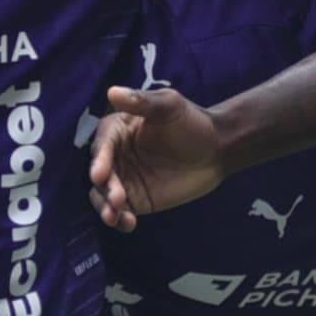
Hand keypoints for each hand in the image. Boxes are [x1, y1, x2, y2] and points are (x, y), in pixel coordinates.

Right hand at [90, 85, 224, 230]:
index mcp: (118, 130)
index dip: (99, 160)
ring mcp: (123, 179)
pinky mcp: (135, 200)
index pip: (102, 146)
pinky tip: (128, 224)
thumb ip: (142, 102)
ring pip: (103, 195)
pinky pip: (120, 212)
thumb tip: (113, 91)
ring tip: (117, 217)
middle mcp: (115, 155)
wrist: (216, 150)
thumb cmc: (191, 122)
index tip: (100, 174)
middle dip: (105, 187)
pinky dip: (120, 220)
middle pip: (99, 174)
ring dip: (105, 207)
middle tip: (117, 198)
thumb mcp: (169, 106)